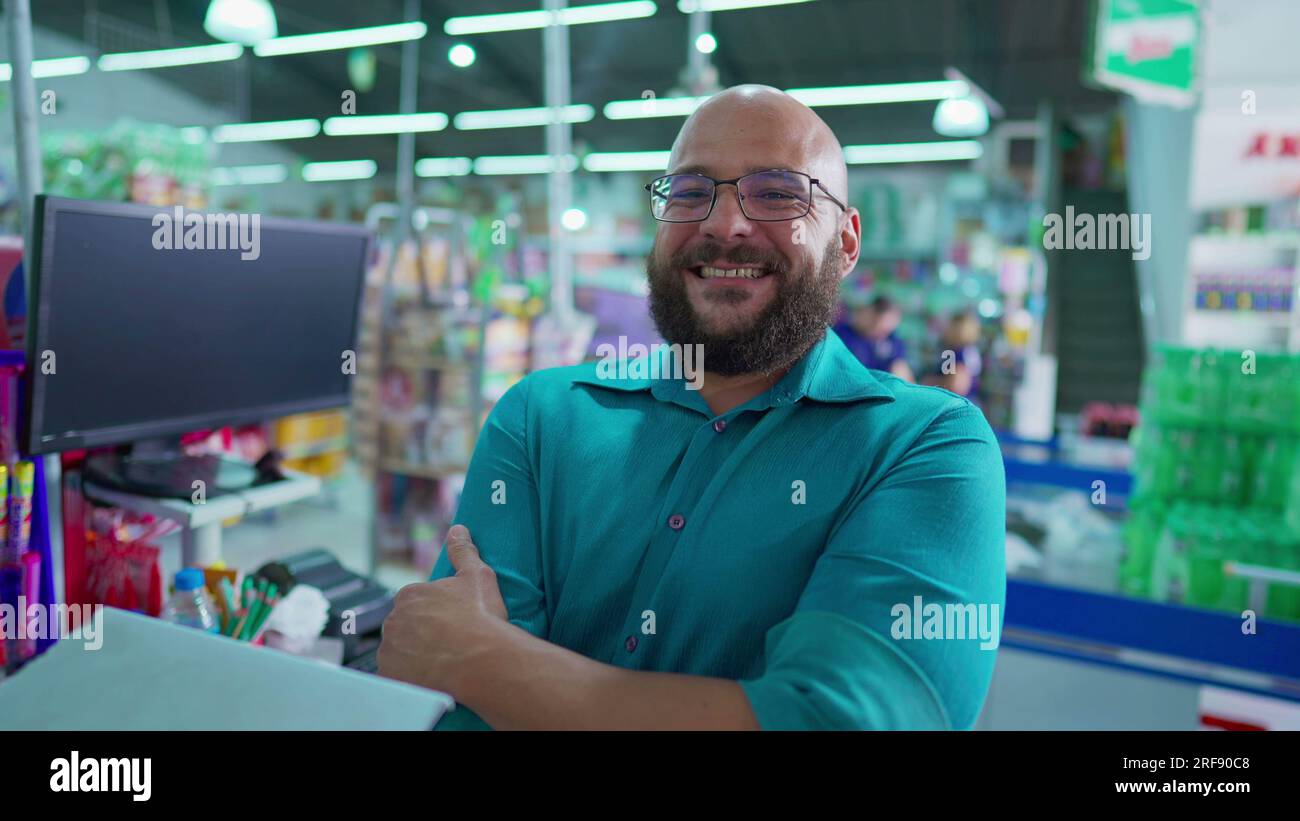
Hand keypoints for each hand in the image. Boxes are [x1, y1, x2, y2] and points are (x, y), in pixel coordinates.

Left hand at [377, 525, 510, 696]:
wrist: (483, 661)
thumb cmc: (481, 618)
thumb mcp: (477, 576)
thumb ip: (463, 551)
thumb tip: (458, 529)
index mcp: (410, 595)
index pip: (416, 604)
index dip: (434, 615)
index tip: (451, 624)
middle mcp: (393, 620)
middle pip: (405, 627)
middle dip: (421, 635)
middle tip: (448, 645)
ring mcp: (389, 651)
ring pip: (399, 652)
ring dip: (413, 656)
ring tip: (441, 664)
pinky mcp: (391, 676)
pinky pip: (396, 676)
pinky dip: (409, 678)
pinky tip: (430, 678)